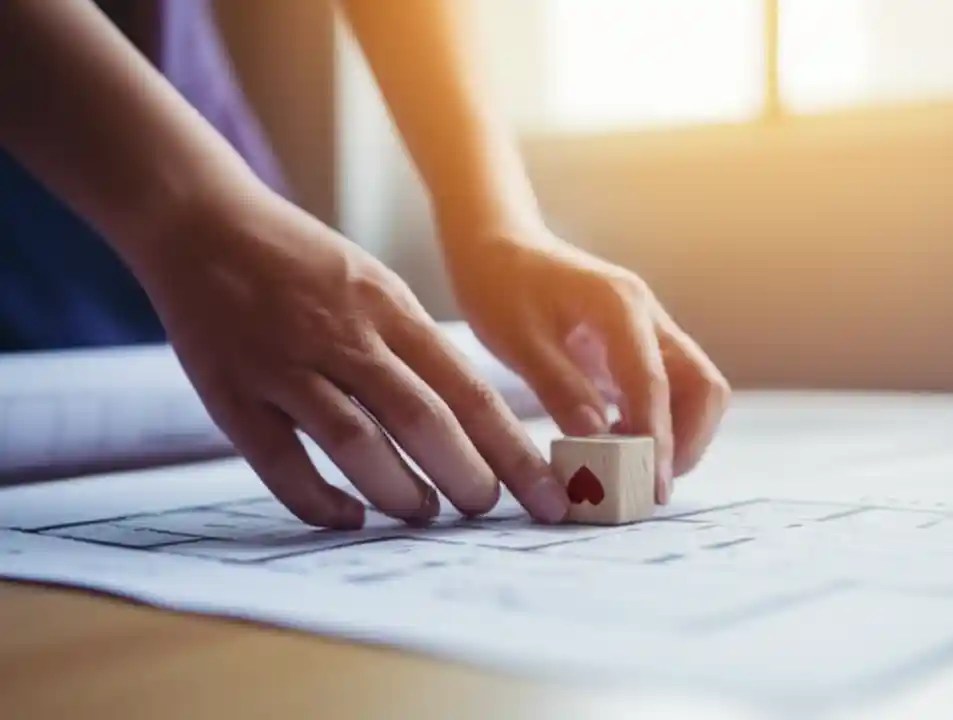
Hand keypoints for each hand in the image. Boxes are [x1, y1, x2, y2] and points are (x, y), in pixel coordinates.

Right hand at [129, 189, 570, 527]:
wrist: (201, 220)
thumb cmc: (302, 264)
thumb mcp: (376, 287)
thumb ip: (418, 350)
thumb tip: (473, 422)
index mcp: (390, 310)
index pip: (470, 391)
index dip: (513, 452)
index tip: (548, 495)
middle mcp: (345, 336)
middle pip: (422, 418)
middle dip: (467, 476)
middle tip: (485, 509)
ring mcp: (285, 364)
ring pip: (356, 441)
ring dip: (400, 490)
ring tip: (424, 511)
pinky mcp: (232, 392)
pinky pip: (281, 462)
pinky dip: (319, 501)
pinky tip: (349, 516)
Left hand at [445, 228, 730, 503]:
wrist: (498, 246)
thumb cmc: (500, 286)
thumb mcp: (518, 341)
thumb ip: (559, 389)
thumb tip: (598, 443)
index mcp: (620, 306)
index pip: (654, 383)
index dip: (658, 439)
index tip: (652, 486)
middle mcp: (649, 316)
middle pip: (703, 385)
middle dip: (688, 440)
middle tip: (650, 482)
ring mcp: (650, 330)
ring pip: (696, 389)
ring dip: (679, 434)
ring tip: (631, 465)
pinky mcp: (642, 345)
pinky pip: (672, 389)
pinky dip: (661, 422)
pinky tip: (620, 441)